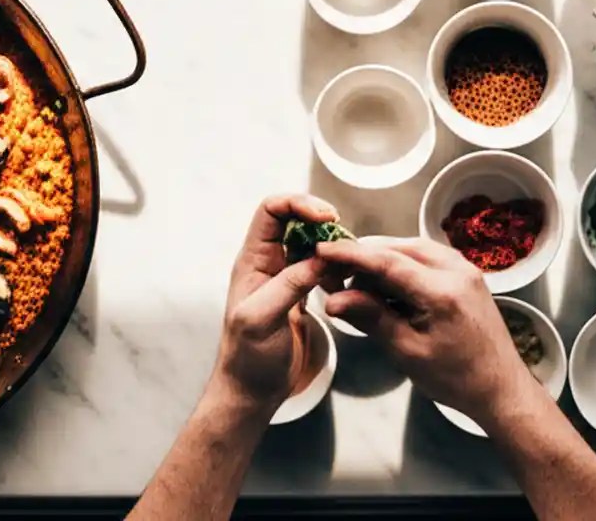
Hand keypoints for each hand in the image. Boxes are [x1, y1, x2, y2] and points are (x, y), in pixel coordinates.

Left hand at [209, 194, 337, 414]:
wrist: (252, 391)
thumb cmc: (247, 359)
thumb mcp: (263, 319)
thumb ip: (289, 285)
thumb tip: (320, 257)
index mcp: (252, 261)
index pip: (271, 211)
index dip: (298, 204)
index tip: (326, 217)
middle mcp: (267, 262)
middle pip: (294, 220)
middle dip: (322, 222)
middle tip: (345, 238)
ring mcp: (284, 276)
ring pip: (311, 242)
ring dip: (332, 245)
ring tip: (349, 260)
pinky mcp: (299, 292)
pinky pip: (320, 266)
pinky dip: (336, 267)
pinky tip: (344, 280)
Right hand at [317, 238, 537, 421]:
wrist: (501, 388)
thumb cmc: (456, 379)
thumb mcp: (408, 352)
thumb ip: (372, 318)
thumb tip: (333, 300)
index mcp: (443, 291)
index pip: (386, 261)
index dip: (350, 254)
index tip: (320, 250)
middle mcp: (457, 269)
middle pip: (398, 248)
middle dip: (363, 257)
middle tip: (334, 275)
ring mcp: (465, 268)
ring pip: (411, 249)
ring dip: (381, 261)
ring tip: (356, 285)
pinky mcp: (466, 274)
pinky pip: (426, 258)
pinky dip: (401, 266)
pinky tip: (385, 286)